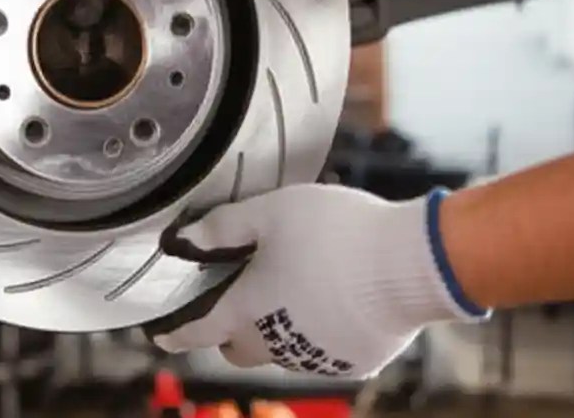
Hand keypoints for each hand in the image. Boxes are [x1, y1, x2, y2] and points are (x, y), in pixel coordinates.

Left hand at [145, 184, 487, 374]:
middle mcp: (276, 345)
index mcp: (246, 310)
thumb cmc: (336, 233)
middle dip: (230, 330)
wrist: (411, 264)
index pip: (196, 332)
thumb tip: (182, 240)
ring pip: (281, 350)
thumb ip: (222, 227)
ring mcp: (315, 358)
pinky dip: (318, 331)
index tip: (162, 336)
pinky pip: (322, 351)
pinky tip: (335, 298)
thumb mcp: (269, 212)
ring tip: (297, 287)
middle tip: (240, 297)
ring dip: (277, 328)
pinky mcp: (353, 362)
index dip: (174, 333)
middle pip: (238, 348)